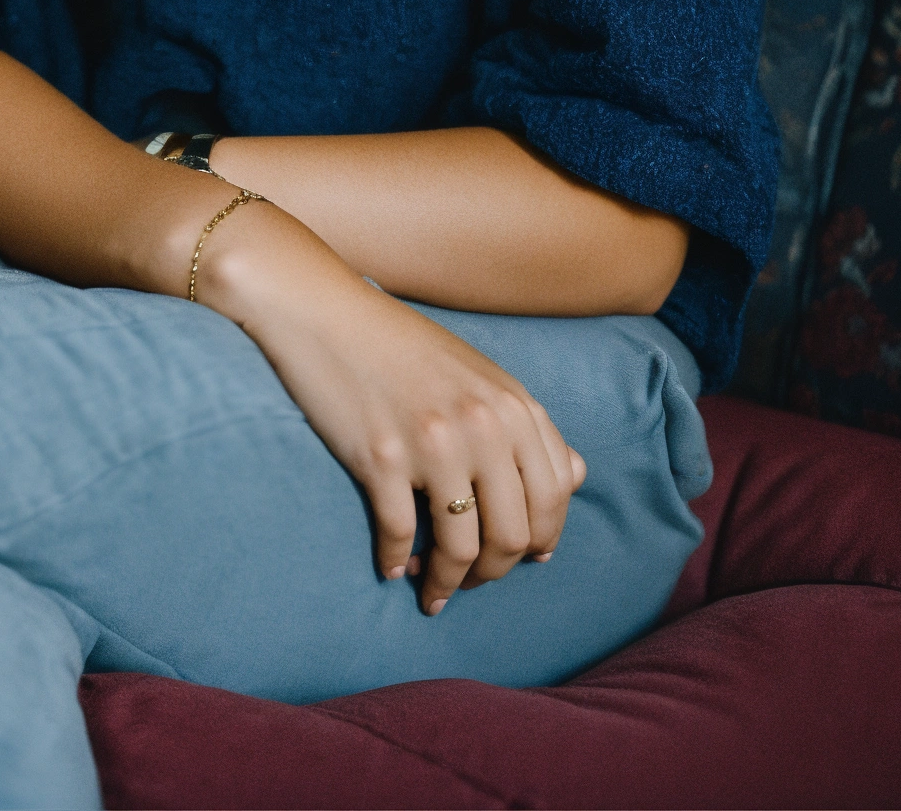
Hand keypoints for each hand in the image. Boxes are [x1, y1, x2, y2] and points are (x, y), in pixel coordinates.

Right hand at [196, 201, 585, 611]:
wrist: (324, 309)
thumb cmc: (402, 344)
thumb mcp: (481, 374)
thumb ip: (528, 424)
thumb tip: (577, 478)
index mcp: (512, 404)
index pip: (553, 498)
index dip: (542, 539)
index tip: (523, 558)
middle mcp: (481, 425)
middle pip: (512, 535)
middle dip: (495, 572)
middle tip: (474, 581)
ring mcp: (431, 443)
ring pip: (461, 548)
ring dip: (450, 583)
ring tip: (434, 591)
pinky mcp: (379, 458)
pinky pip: (400, 535)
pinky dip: (397, 561)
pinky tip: (392, 567)